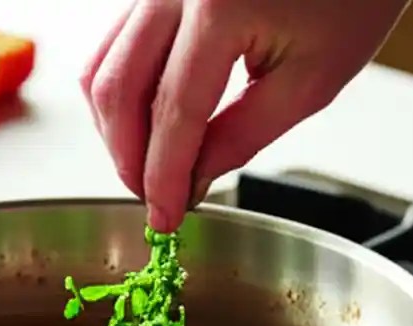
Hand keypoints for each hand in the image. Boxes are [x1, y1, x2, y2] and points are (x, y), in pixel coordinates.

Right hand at [80, 0, 410, 231]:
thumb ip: (243, 135)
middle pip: (118, 90)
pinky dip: (121, 94)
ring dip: (115, 130)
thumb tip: (193, 179)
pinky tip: (146, 124)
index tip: (165, 217)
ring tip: (147, 166)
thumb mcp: (311, 79)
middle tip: (152, 198)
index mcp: (220, 6)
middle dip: (129, 159)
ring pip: (101, 68)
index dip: (163, 176)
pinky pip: (114, 45)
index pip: (174, 113)